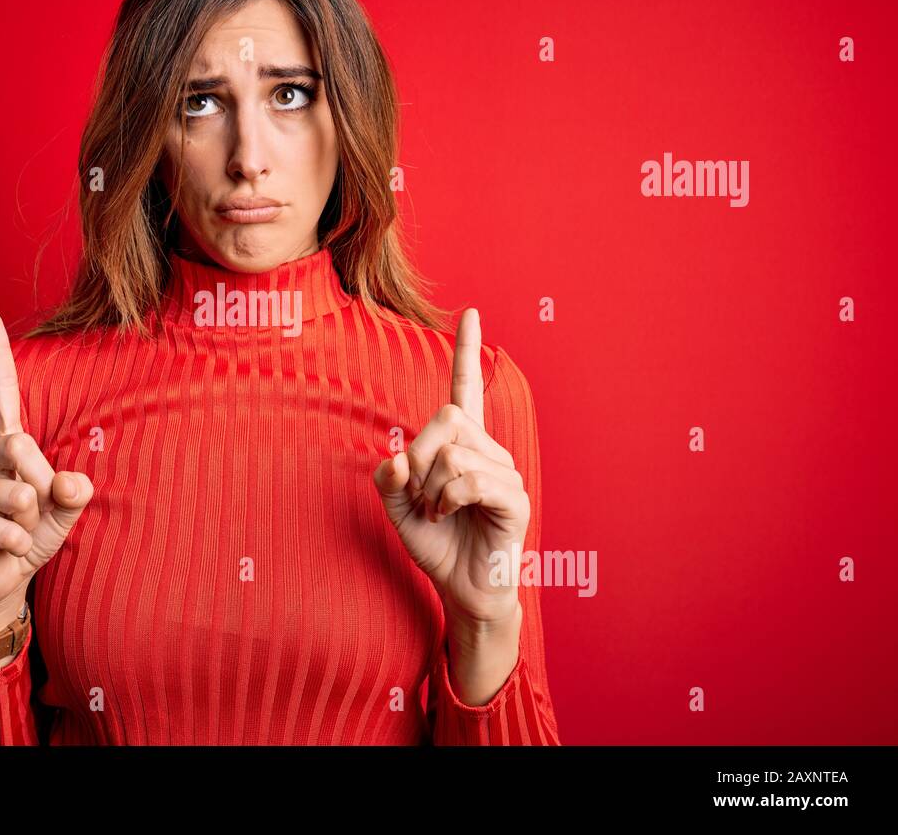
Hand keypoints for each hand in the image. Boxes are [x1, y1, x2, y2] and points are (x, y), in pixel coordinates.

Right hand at [0, 310, 93, 627]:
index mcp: (7, 442)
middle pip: (23, 446)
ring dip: (32, 521)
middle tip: (36, 510)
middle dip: (44, 485)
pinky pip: (8, 527)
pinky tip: (4, 547)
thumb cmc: (33, 533)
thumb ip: (74, 492)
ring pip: (20, 493)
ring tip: (17, 530)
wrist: (3, 579)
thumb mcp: (64, 509)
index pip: (2, 391)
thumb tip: (74, 484)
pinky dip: (17, 543)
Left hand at [372, 308, 529, 629]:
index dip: (467, 351)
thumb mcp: (396, 509)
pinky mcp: (513, 499)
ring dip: (431, 487)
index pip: (465, 388)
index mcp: (462, 445)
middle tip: (419, 492)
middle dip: (420, 455)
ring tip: (438, 511)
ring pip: (454, 452)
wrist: (460, 587)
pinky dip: (447, 499)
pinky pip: (471, 479)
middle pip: (446, 418)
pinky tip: (449, 515)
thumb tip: (397, 455)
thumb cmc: (435, 544)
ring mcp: (505, 472)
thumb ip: (387, 480)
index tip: (471, 313)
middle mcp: (488, 450)